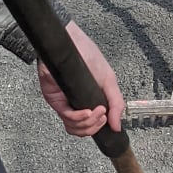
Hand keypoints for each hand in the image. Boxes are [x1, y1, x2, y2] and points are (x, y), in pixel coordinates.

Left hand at [38, 21, 126, 137]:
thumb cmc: (88, 56)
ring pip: (73, 127)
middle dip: (95, 126)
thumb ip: (116, 104)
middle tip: (103, 115)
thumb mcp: (109, 81)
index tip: (109, 122)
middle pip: (82, 130)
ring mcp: (64, 103)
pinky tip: (88, 111)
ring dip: (88, 123)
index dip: (99, 128)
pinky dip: (79, 117)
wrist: (72, 42)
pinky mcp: (54, 98)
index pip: (91, 126)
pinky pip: (66, 116)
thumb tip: (117, 127)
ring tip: (98, 112)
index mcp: (87, 102)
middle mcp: (74, 105)